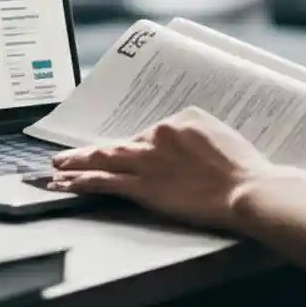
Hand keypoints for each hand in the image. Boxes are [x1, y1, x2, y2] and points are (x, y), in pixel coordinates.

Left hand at [50, 107, 273, 229]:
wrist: (246, 189)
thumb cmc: (244, 168)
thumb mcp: (221, 136)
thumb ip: (197, 138)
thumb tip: (186, 147)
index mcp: (183, 117)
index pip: (151, 132)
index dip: (138, 147)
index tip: (129, 154)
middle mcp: (161, 132)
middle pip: (122, 142)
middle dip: (95, 150)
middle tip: (69, 155)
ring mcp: (149, 159)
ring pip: (105, 157)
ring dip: (78, 162)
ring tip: (59, 167)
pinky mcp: (143, 184)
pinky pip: (104, 180)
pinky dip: (82, 180)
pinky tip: (67, 182)